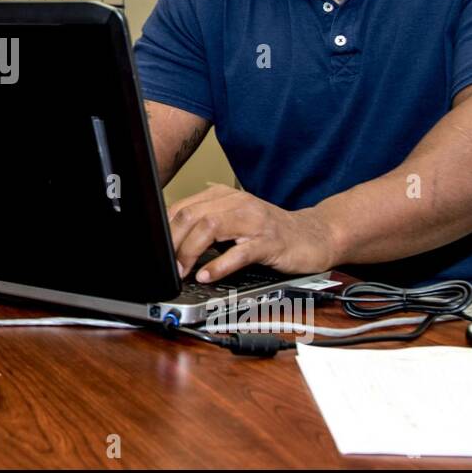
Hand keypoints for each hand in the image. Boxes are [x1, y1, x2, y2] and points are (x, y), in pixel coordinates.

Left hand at [168, 183, 339, 282]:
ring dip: (190, 252)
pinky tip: (207, 276)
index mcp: (225, 196)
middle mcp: (238, 203)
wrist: (315, 236)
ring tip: (182, 271)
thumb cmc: (271, 232)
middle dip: (173, 242)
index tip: (156, 250)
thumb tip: (170, 240)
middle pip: (192, 215)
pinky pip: (239, 252)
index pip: (183, 207)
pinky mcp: (270, 242)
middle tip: (167, 265)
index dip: (164, 229)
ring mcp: (255, 221)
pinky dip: (219, 265)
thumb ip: (206, 225)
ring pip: (210, 227)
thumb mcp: (234, 221)